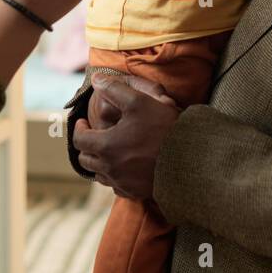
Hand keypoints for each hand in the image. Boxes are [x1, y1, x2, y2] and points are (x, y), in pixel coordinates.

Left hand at [73, 74, 179, 200]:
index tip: (83, 121)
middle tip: (93, 134)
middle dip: (86, 146)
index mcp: (106, 146)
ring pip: (100, 175)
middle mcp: (111, 169)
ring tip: (108, 149)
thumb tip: (96, 80)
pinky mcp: (137, 192)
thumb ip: (114, 89)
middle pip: (86, 160)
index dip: (78, 128)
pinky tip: (124, 167)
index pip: (79, 140)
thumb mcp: (139, 101)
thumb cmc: (165, 128)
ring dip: (99, 162)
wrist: (192, 158)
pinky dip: (115, 177)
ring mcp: (124, 183)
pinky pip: (117, 187)